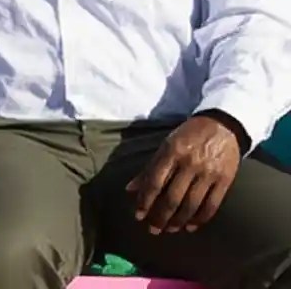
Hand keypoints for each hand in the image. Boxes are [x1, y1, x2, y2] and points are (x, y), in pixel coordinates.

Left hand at [126, 114, 241, 234]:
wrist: (223, 125)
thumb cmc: (188, 135)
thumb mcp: (166, 145)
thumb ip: (149, 167)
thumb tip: (130, 189)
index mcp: (172, 151)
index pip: (154, 182)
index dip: (145, 201)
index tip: (138, 216)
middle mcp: (190, 163)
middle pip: (173, 197)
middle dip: (161, 216)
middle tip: (153, 229)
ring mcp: (209, 172)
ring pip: (191, 204)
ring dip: (179, 221)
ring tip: (170, 229)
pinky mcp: (225, 180)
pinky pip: (212, 205)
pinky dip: (200, 218)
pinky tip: (191, 226)